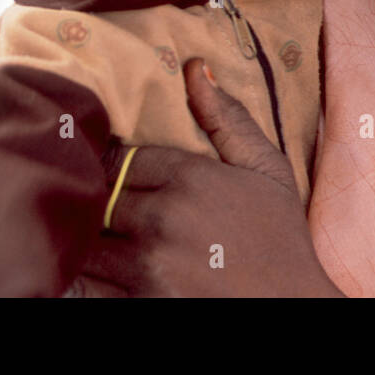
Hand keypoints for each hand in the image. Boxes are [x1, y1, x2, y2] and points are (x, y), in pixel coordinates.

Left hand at [70, 58, 342, 296]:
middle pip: (95, 194)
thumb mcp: (268, 169)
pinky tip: (95, 269)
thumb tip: (195, 67)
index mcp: (191, 177)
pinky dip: (82, 275)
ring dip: (83, 236)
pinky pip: (85, 285)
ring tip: (88, 232)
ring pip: (83, 238)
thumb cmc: (281, 239)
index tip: (113, 171)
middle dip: (93, 197)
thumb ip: (229, 118)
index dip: (111, 163)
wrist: (291, 308)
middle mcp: (162, 217)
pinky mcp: (138, 304)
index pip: (119, 155)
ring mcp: (146, 265)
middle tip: (94, 199)